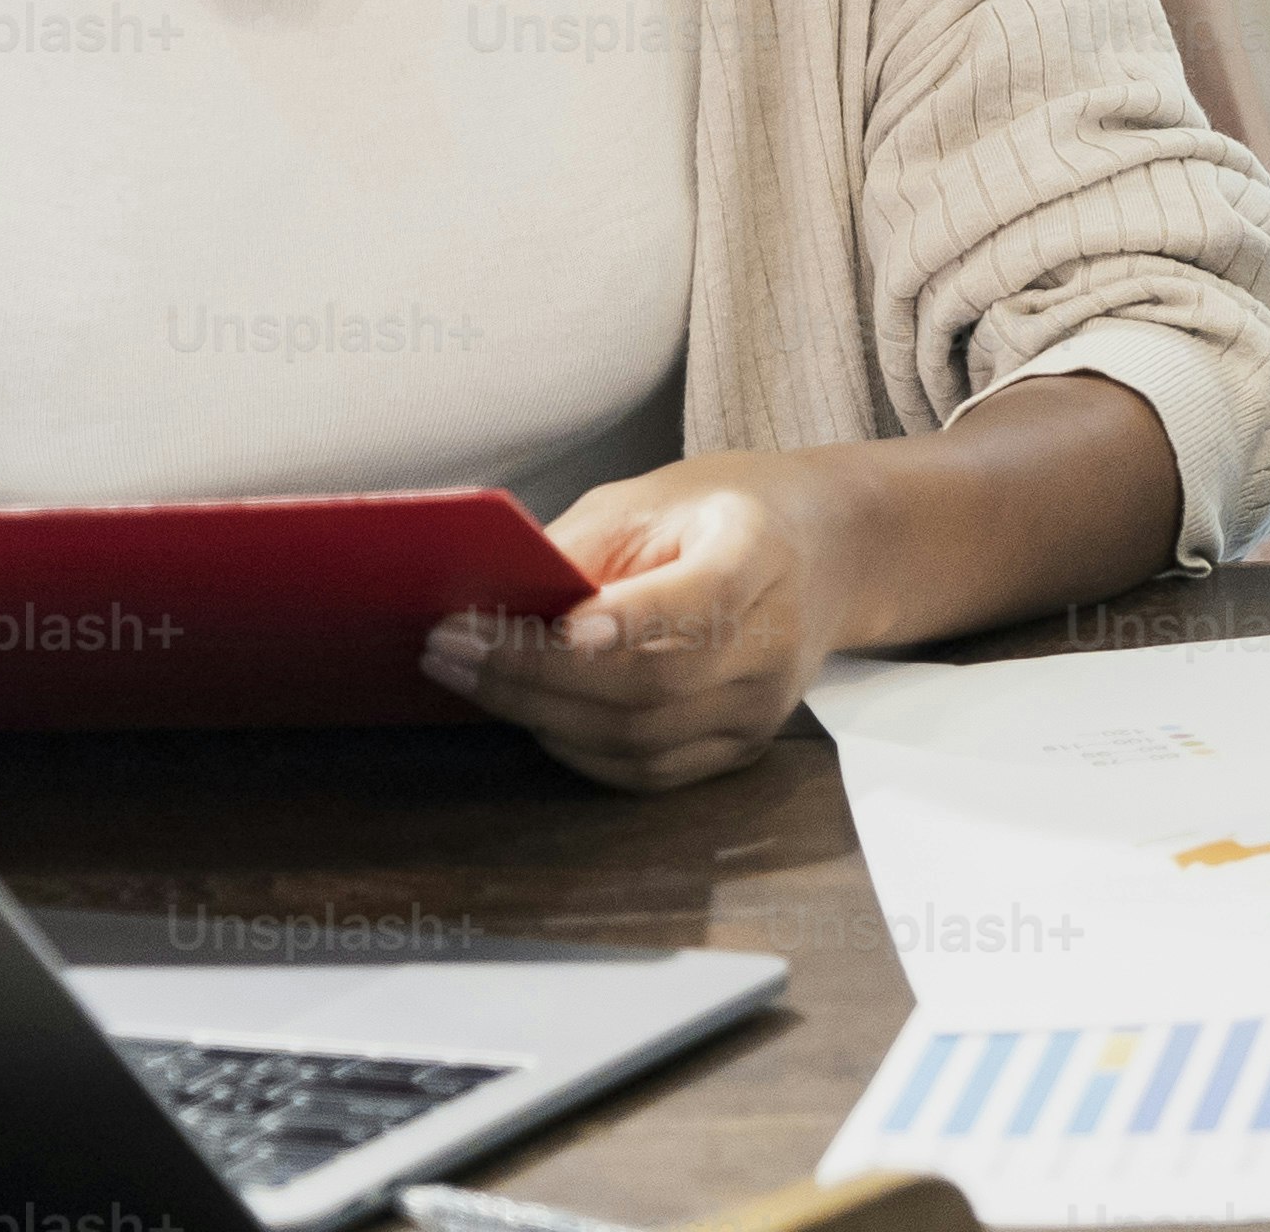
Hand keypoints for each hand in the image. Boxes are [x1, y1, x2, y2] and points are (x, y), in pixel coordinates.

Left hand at [428, 459, 858, 791]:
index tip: (539, 625)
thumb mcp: (649, 499)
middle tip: (448, 651)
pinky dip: (577, 749)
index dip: (625, 622)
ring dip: (539, 717)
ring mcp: (764, 705)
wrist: (820, 554)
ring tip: (470, 679)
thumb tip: (486, 609)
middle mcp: (775, 639)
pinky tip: (533, 714)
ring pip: (639, 741)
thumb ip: (578, 552)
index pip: (700, 600)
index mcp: (760, 552)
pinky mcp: (743, 746)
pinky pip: (646, 770)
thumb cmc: (719, 514)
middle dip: (533, 677)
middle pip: (652, 686)